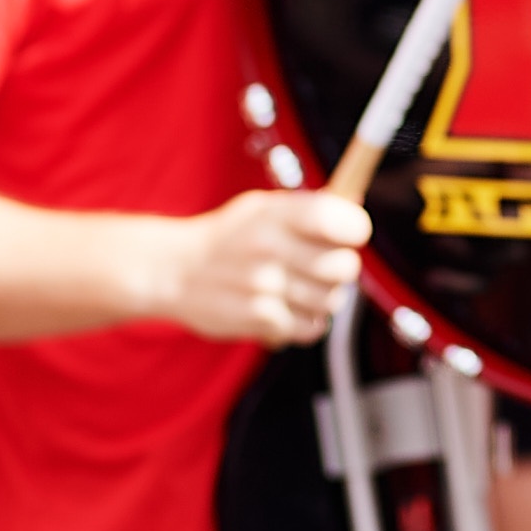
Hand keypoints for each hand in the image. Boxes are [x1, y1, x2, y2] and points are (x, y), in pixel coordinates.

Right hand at [151, 187, 370, 342]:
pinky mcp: (259, 320)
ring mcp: (264, 287)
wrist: (172, 270)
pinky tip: (287, 308)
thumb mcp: (263, 208)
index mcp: (275, 214)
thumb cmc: (229, 237)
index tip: (349, 233)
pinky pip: (311, 328)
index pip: (342, 220)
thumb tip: (357, 202)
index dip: (355, 229)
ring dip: (323, 297)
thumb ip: (309, 207)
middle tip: (323, 265)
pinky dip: (305, 322)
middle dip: (342, 268)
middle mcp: (270, 248)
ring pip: (331, 301)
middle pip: (344, 267)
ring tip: (300, 287)